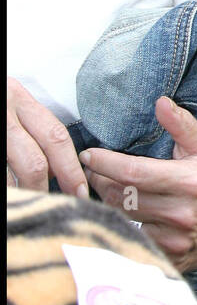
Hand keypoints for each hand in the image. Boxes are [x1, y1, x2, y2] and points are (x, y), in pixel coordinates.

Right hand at [7, 77, 88, 196]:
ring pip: (9, 178)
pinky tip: (11, 200)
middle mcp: (3, 111)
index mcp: (18, 98)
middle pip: (35, 163)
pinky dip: (7, 193)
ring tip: (24, 204)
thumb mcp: (9, 103)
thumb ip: (32, 129)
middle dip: (45, 191)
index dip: (71, 169)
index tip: (80, 192)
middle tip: (52, 206)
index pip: (56, 137)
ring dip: (21, 194)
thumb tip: (56, 171)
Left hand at [80, 96, 196, 272]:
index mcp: (188, 182)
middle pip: (121, 197)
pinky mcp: (171, 259)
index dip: (105, 163)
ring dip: (108, 202)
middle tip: (93, 171)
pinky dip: (122, 226)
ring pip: (123, 219)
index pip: (132, 173)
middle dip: (100, 181)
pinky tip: (119, 214)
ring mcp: (175, 240)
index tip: (89, 155)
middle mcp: (181, 213)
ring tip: (105, 188)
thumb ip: (183, 125)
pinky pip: (134, 240)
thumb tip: (160, 102)